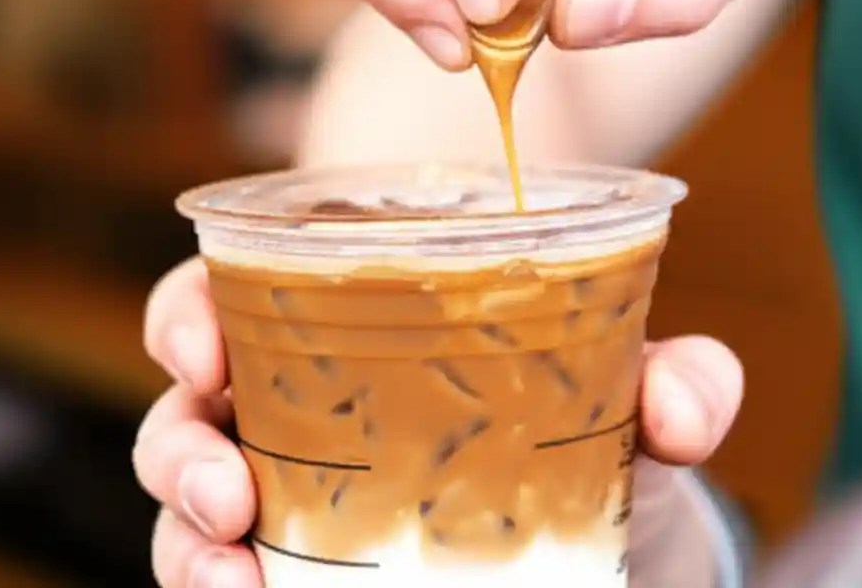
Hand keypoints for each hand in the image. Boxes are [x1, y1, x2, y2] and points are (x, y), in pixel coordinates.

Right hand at [134, 257, 743, 586]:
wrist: (585, 497)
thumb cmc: (566, 405)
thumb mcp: (614, 383)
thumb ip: (671, 378)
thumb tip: (682, 407)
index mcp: (323, 326)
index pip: (215, 302)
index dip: (184, 317)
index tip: (203, 349)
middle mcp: (282, 408)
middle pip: (183, 417)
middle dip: (179, 458)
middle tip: (228, 498)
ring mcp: (286, 494)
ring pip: (191, 517)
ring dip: (189, 555)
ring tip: (236, 586)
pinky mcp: (308, 564)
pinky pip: (242, 579)